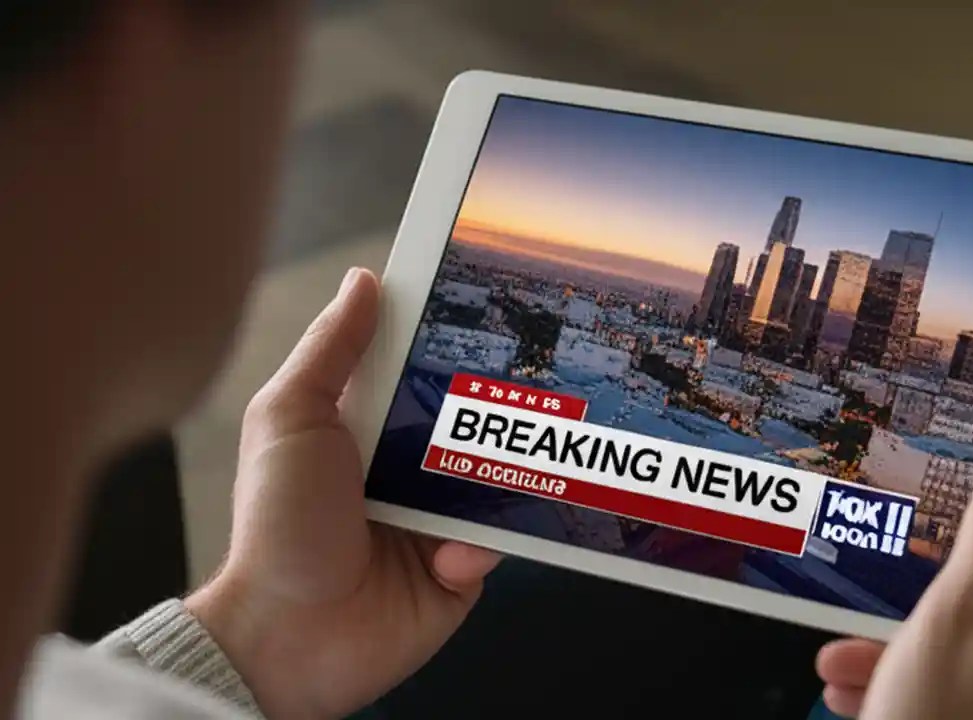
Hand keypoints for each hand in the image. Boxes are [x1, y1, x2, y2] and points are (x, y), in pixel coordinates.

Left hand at [187, 268, 499, 718]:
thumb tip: (365, 279)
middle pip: (470, 420)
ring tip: (514, 465)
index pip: (421, 369)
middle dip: (499, 404)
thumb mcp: (291, 419)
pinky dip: (479, 545)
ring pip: (495, 479)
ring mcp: (436, 519)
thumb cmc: (278, 524)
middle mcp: (407, 468)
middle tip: (540, 377)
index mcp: (367, 427)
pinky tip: (449, 553)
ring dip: (500, 477)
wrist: (288, 636)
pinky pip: (496, 542)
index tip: (492, 304)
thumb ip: (330, 350)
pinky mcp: (460, 570)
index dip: (451, 339)